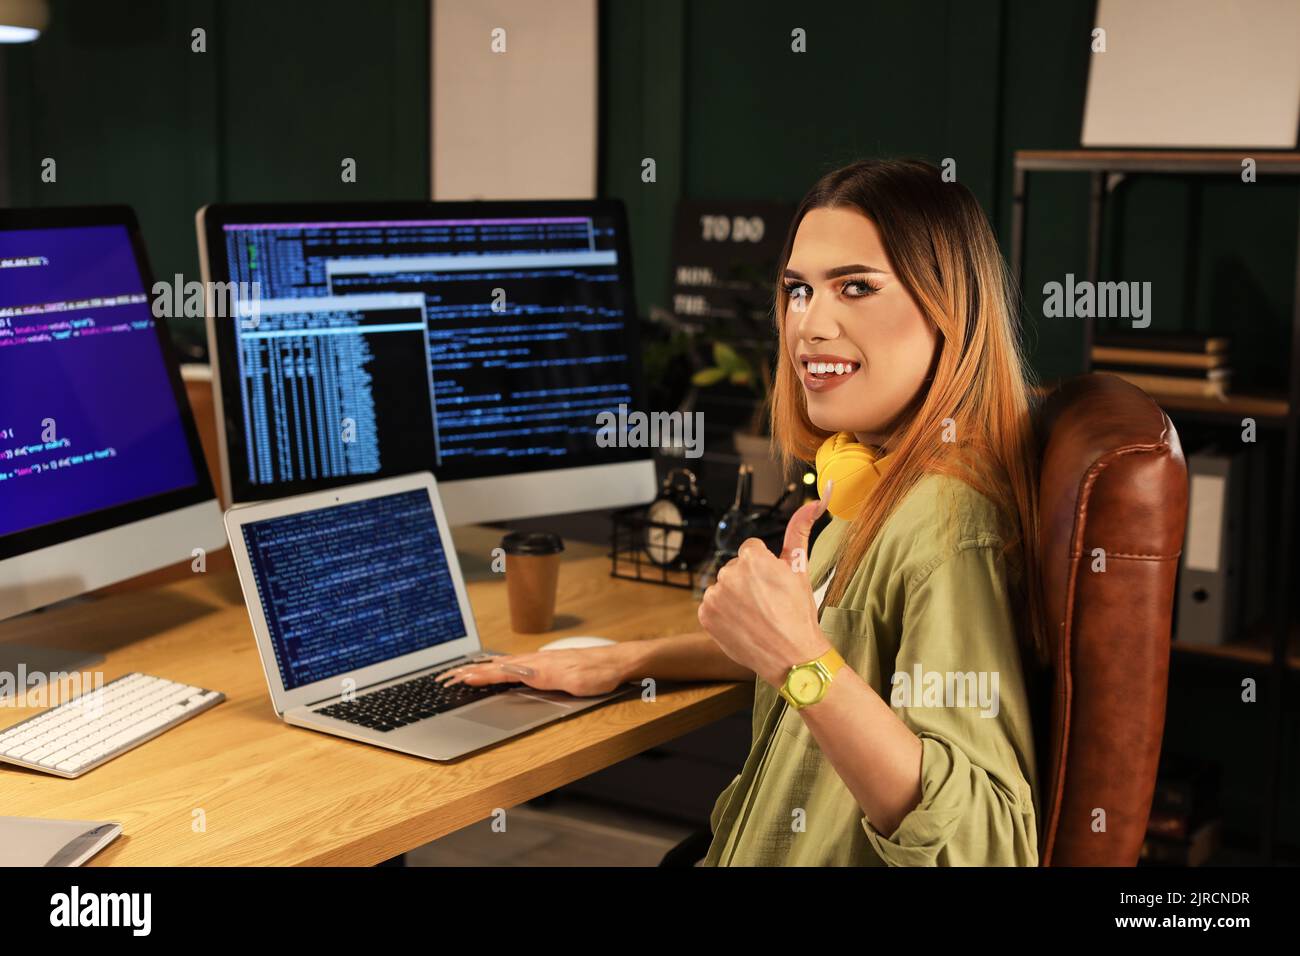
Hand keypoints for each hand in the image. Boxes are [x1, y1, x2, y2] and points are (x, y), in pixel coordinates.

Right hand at [435, 645, 630, 696]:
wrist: (619, 661)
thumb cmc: (600, 674)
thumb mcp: (575, 682)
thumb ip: (548, 678)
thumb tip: (520, 674)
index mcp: (539, 668)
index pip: (503, 672)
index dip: (480, 676)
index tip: (458, 678)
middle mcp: (537, 661)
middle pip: (498, 666)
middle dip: (471, 671)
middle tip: (447, 675)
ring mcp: (542, 661)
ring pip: (505, 664)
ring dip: (482, 668)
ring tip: (463, 671)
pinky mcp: (548, 663)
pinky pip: (516, 664)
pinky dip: (498, 666)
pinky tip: (496, 668)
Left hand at [697, 491, 832, 688]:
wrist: (793, 658)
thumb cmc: (799, 614)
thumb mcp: (801, 569)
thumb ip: (800, 529)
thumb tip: (817, 498)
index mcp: (752, 558)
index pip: (751, 552)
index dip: (765, 570)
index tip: (774, 587)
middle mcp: (729, 573)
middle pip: (736, 569)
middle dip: (749, 583)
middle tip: (768, 605)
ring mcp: (714, 595)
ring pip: (724, 587)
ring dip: (735, 598)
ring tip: (756, 617)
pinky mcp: (705, 615)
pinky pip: (712, 606)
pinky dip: (723, 615)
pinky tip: (742, 625)